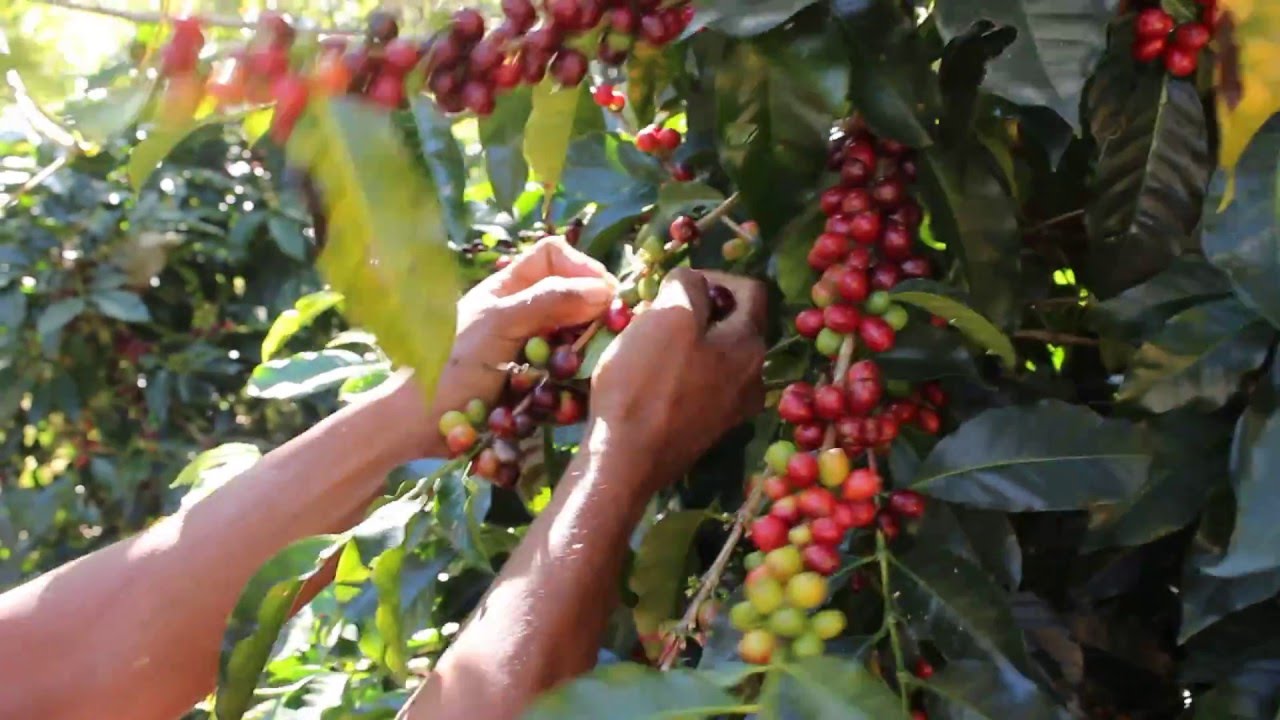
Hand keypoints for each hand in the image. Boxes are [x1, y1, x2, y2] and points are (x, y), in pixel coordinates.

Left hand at [384, 237, 615, 457]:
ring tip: (587, 364)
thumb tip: (602, 290)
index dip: (581, 268)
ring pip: (573, 340)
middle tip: (607, 334)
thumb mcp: (498, 324)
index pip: (554, 256)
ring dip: (582, 351)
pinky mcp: (531, 386)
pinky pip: (564, 377)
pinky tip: (571, 391)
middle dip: (591, 313)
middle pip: (571, 297)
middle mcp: (521, 314)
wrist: (418, 424)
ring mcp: (527, 351)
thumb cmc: (449, 367)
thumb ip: (547, 301)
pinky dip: (572, 382)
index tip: (605, 296)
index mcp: (508, 288)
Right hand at [588, 268, 766, 491]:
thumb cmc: (646, 383)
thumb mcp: (668, 314)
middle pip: (734, 324)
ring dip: (688, 341)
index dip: (714, 276)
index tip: (677, 283)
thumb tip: (693, 282)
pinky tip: (651, 377)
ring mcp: (733, 408)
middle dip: (698, 310)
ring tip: (649, 343)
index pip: (750, 290)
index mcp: (752, 346)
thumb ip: (688, 285)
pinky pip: (703, 384)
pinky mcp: (709, 428)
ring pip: (716, 355)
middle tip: (658, 313)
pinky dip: (683, 370)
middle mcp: (754, 378)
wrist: (625, 460)